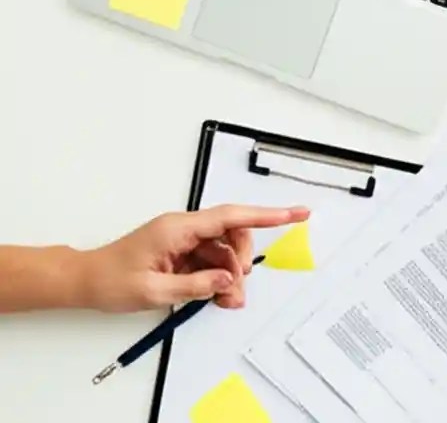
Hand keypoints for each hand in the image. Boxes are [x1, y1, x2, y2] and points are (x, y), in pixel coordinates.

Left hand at [82, 205, 309, 311]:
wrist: (84, 281)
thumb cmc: (110, 280)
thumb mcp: (155, 290)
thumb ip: (196, 285)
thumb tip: (229, 280)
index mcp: (178, 228)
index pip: (231, 217)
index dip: (267, 215)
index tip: (295, 213)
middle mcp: (185, 228)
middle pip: (233, 235)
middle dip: (242, 261)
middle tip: (236, 290)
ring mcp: (184, 240)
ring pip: (224, 252)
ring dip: (231, 276)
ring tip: (226, 301)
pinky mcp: (182, 253)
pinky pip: (212, 262)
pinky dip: (218, 280)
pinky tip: (217, 297)